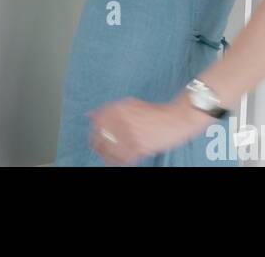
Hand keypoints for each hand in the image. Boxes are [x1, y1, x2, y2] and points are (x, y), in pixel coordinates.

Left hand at [89, 95, 212, 165]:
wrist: (174, 119)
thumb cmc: (152, 112)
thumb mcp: (129, 104)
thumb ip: (109, 109)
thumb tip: (90, 115)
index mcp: (118, 108)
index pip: (96, 121)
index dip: (93, 130)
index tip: (94, 136)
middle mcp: (122, 120)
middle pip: (100, 136)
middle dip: (97, 143)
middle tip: (97, 148)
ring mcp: (130, 134)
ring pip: (109, 149)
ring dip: (105, 154)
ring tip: (106, 156)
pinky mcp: (139, 147)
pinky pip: (122, 158)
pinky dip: (117, 161)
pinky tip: (116, 161)